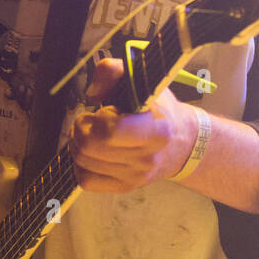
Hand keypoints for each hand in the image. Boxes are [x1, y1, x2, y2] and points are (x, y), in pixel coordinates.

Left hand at [71, 57, 197, 191]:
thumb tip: (90, 94)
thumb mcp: (142, 81)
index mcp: (156, 130)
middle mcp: (147, 158)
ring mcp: (135, 176)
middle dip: (81, 128)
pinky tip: (93, 152)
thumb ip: (112, 71)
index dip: (99, 117)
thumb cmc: (158, 108)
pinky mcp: (125, 187)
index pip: (111, 131)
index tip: (106, 110)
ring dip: (78, 143)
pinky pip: (86, 180)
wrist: (180, 142)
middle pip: (89, 146)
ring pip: (83, 162)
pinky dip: (81, 164)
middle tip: (90, 120)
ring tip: (92, 133)